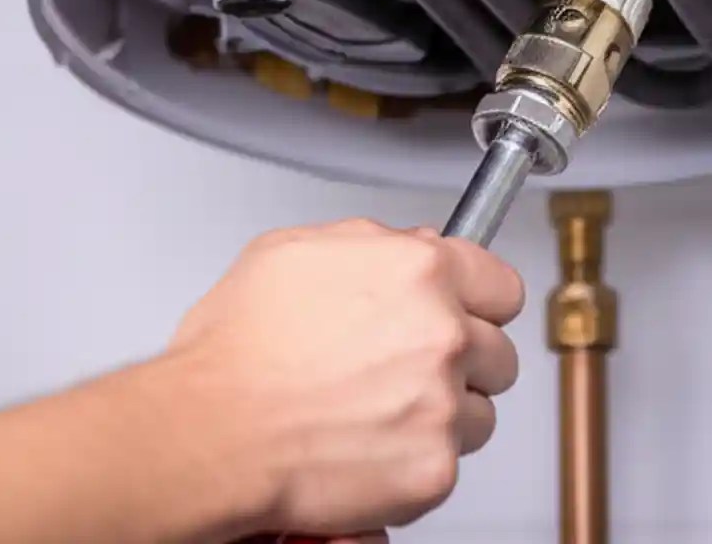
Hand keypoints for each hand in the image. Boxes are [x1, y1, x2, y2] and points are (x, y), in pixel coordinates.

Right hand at [167, 219, 524, 540]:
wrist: (209, 434)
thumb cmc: (236, 351)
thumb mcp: (292, 253)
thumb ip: (370, 243)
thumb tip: (408, 248)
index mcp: (419, 272)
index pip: (502, 285)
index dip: (479, 302)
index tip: (470, 314)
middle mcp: (442, 335)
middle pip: (498, 351)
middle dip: (463, 360)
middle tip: (411, 369)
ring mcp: (443, 404)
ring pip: (480, 411)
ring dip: (444, 413)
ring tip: (382, 412)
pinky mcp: (434, 468)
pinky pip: (450, 462)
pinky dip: (417, 460)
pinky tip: (370, 446)